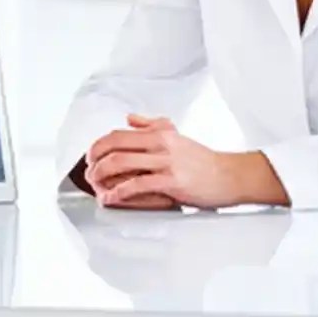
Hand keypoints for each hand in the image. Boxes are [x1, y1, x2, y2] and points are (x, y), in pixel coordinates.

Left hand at [86, 114, 239, 209]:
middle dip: (95, 161)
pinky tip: (110, 198)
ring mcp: (166, 162)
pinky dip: (118, 192)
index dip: (99, 145)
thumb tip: (130, 118)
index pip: (119, 134)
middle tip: (88, 173)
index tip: (90, 156)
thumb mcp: (177, 136)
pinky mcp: (171, 181)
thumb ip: (152, 125)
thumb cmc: (203, 160)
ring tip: (96, 186)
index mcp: (159, 133)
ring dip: (102, 176)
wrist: (229, 175)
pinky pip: (137, 185)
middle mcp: (160, 144)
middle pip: (115, 147)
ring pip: (122, 164)